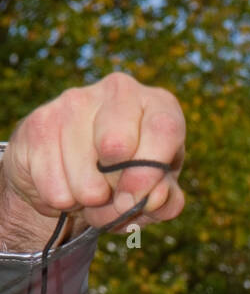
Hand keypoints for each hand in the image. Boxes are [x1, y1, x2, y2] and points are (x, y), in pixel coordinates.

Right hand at [1, 70, 184, 234]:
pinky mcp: (38, 123)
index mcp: (157, 105)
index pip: (164, 128)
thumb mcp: (155, 196)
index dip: (150, 174)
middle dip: (115, 189)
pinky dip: (62, 202)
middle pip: (117, 145)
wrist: (71, 179)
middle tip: (113, 193)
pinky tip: (65, 183)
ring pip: (85, 180)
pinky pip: (54, 189)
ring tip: (89, 190)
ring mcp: (74, 101)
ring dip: (88, 202)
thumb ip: (167, 201)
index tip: (135, 200)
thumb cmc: (127, 184)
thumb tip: (156, 197)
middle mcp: (119, 91)